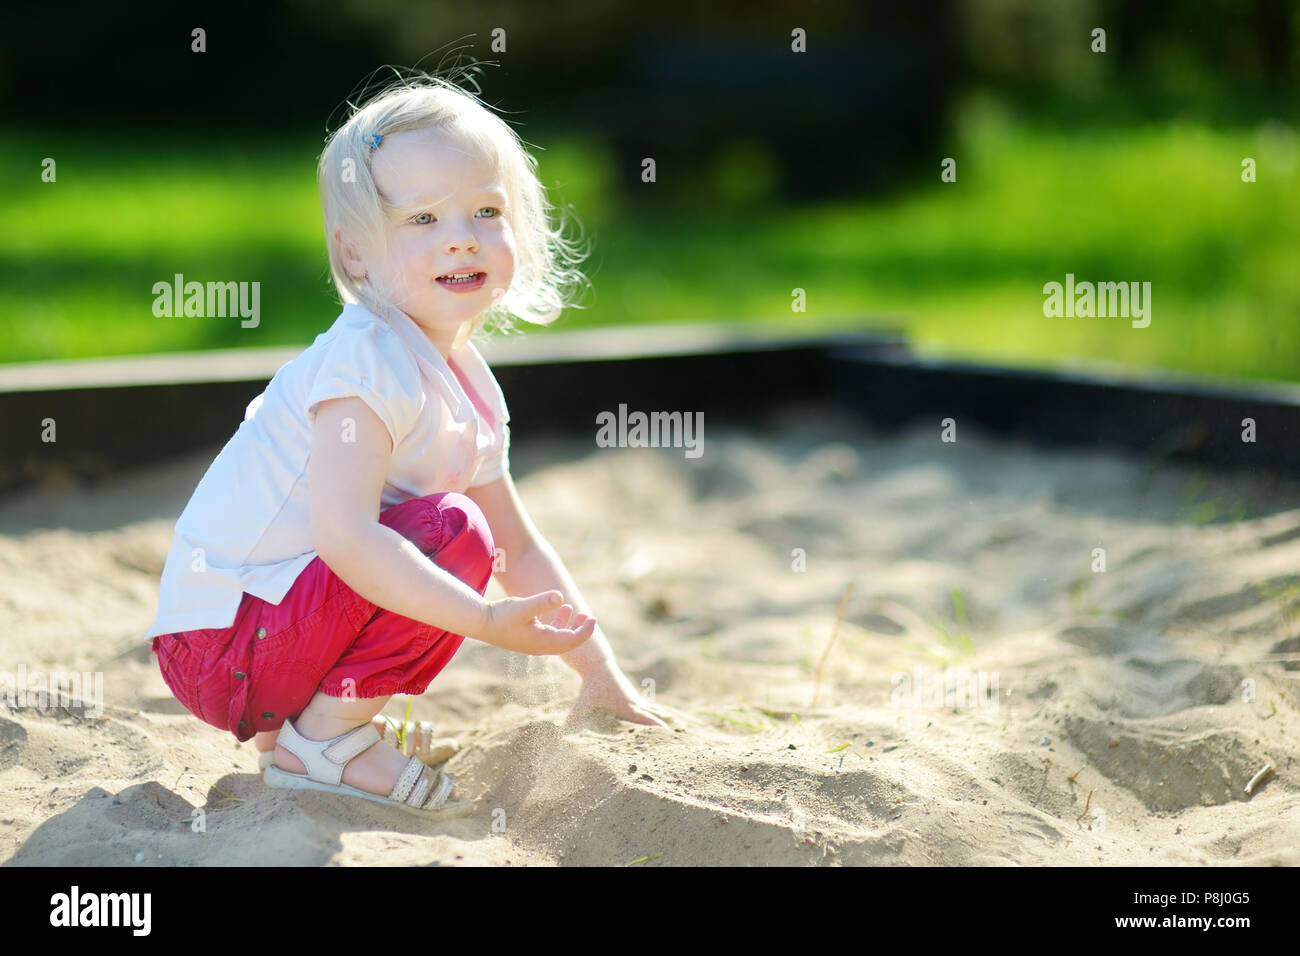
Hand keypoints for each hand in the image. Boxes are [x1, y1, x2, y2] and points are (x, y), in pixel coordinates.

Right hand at [479, 591, 595, 654]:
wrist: (480, 623)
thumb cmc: (502, 614)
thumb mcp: (525, 606)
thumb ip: (543, 602)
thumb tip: (561, 596)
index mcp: (543, 641)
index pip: (572, 640)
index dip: (585, 631)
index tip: (593, 619)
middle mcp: (540, 646)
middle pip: (567, 642)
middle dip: (580, 630)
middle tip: (589, 616)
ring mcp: (532, 644)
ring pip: (557, 638)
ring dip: (567, 625)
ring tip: (570, 608)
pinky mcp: (525, 638)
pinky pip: (547, 634)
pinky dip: (555, 623)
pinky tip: (555, 608)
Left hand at [568, 663, 676, 728]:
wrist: (598, 667)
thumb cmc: (591, 687)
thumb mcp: (582, 703)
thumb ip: (573, 718)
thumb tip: (561, 732)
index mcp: (628, 707)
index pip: (647, 719)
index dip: (657, 727)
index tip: (670, 735)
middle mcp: (635, 704)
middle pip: (655, 718)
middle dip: (666, 729)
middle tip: (680, 741)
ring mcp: (636, 700)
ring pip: (655, 712)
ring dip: (665, 721)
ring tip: (681, 731)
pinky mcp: (634, 698)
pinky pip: (650, 708)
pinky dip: (659, 714)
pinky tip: (667, 718)